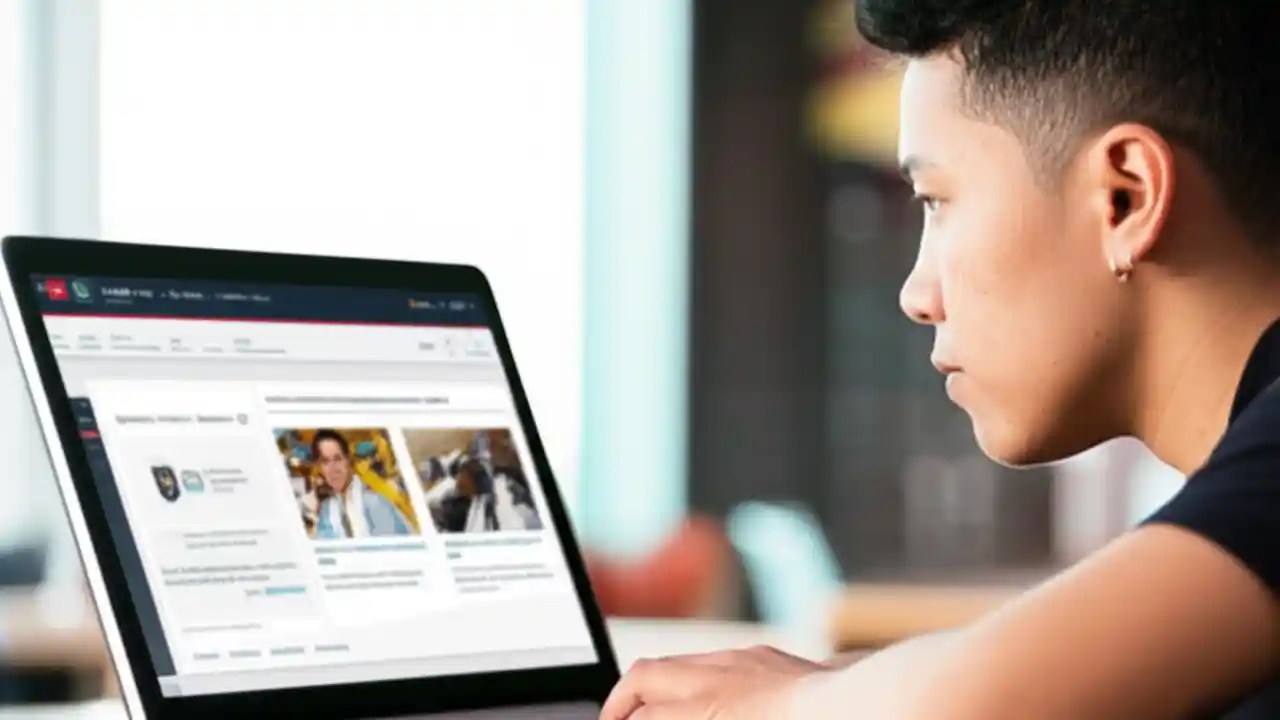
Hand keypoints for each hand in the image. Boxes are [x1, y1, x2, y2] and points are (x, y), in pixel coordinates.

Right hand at [600, 645, 827, 719]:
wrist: (862, 709)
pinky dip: (692, 676)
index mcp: (708, 710)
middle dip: (620, 700)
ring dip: (653, 685)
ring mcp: (741, 661)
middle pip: (645, 676)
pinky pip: (711, 659)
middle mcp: (718, 679)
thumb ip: (692, 716)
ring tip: (647, 710)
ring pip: (677, 662)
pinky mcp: (764, 655)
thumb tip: (664, 714)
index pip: (644, 716)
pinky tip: (699, 695)